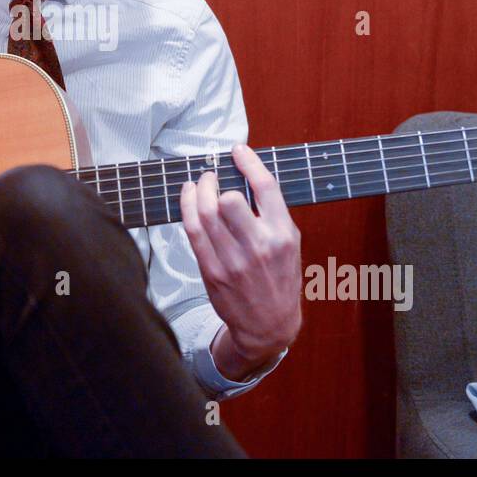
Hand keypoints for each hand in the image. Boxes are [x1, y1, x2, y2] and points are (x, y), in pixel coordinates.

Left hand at [180, 143, 302, 366]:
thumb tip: (247, 175)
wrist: (269, 325)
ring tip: (198, 183)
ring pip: (205, 213)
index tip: (237, 150)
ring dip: (197, 190)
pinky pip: (193, 231)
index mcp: (283, 235)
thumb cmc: (279, 278)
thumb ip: (272, 213)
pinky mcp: (212, 271)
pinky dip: (186, 208)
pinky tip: (188, 196)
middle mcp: (260, 246)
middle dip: (216, 182)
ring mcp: (234, 260)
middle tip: (212, 175)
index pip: (266, 188)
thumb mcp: (290, 243)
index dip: (249, 162)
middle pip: (229, 200)